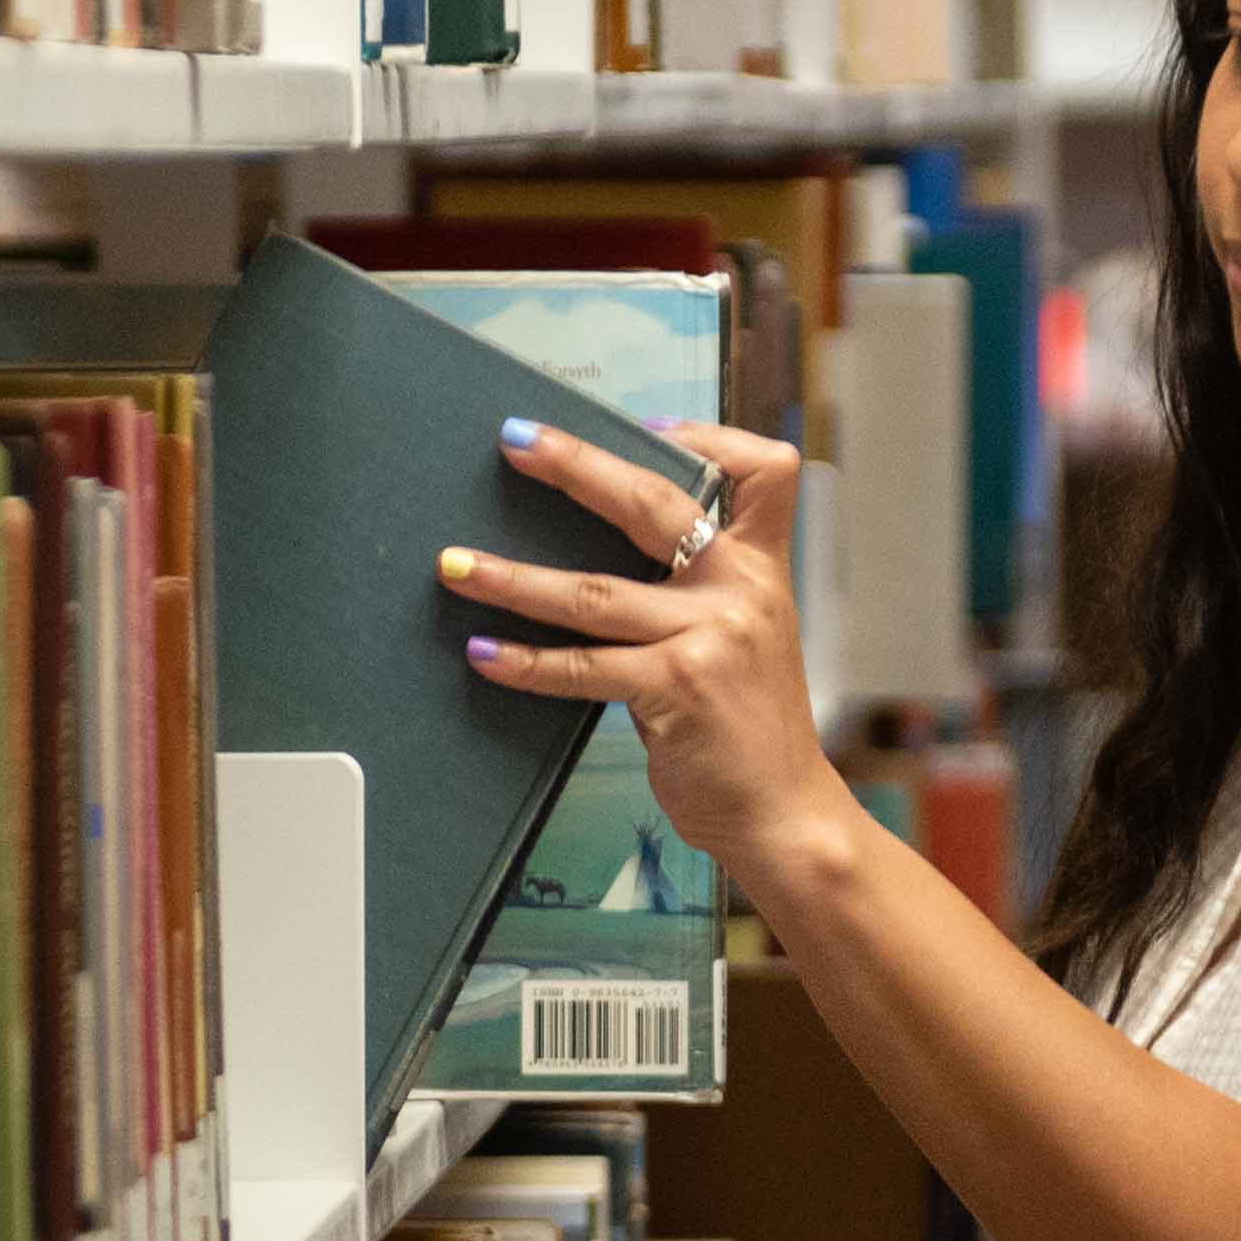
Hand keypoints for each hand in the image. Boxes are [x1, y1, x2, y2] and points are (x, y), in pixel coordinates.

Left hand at [444, 418, 855, 893]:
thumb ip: (692, 595)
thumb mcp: (745, 638)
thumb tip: (597, 559)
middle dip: (575, 465)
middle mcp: (742, 589)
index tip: (646, 429)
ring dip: (514, 578)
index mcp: (761, 567)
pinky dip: (528, 661)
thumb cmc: (749, 727)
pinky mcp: (677, 688)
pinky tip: (485, 652)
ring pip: (595, 592)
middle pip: (653, 503)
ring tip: (455, 566)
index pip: (761, 471)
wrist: (785, 811)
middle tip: (515, 440)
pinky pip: (584, 667)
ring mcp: (710, 637)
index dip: (706, 437)